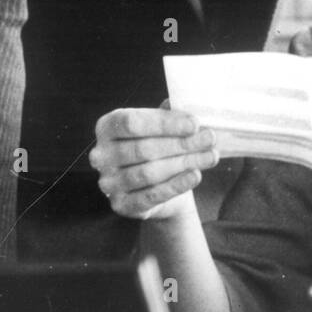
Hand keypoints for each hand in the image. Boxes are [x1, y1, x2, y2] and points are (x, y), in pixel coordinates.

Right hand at [89, 107, 217, 220]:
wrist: (156, 185)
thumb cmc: (157, 145)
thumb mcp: (159, 126)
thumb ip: (168, 115)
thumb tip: (181, 106)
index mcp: (107, 127)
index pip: (132, 123)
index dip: (165, 123)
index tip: (195, 124)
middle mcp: (101, 155)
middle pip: (143, 149)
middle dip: (181, 144)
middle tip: (210, 139)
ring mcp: (108, 182)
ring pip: (149, 172)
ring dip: (184, 163)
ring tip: (210, 156)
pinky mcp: (121, 205)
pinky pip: (151, 195)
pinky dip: (176, 185)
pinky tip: (196, 175)